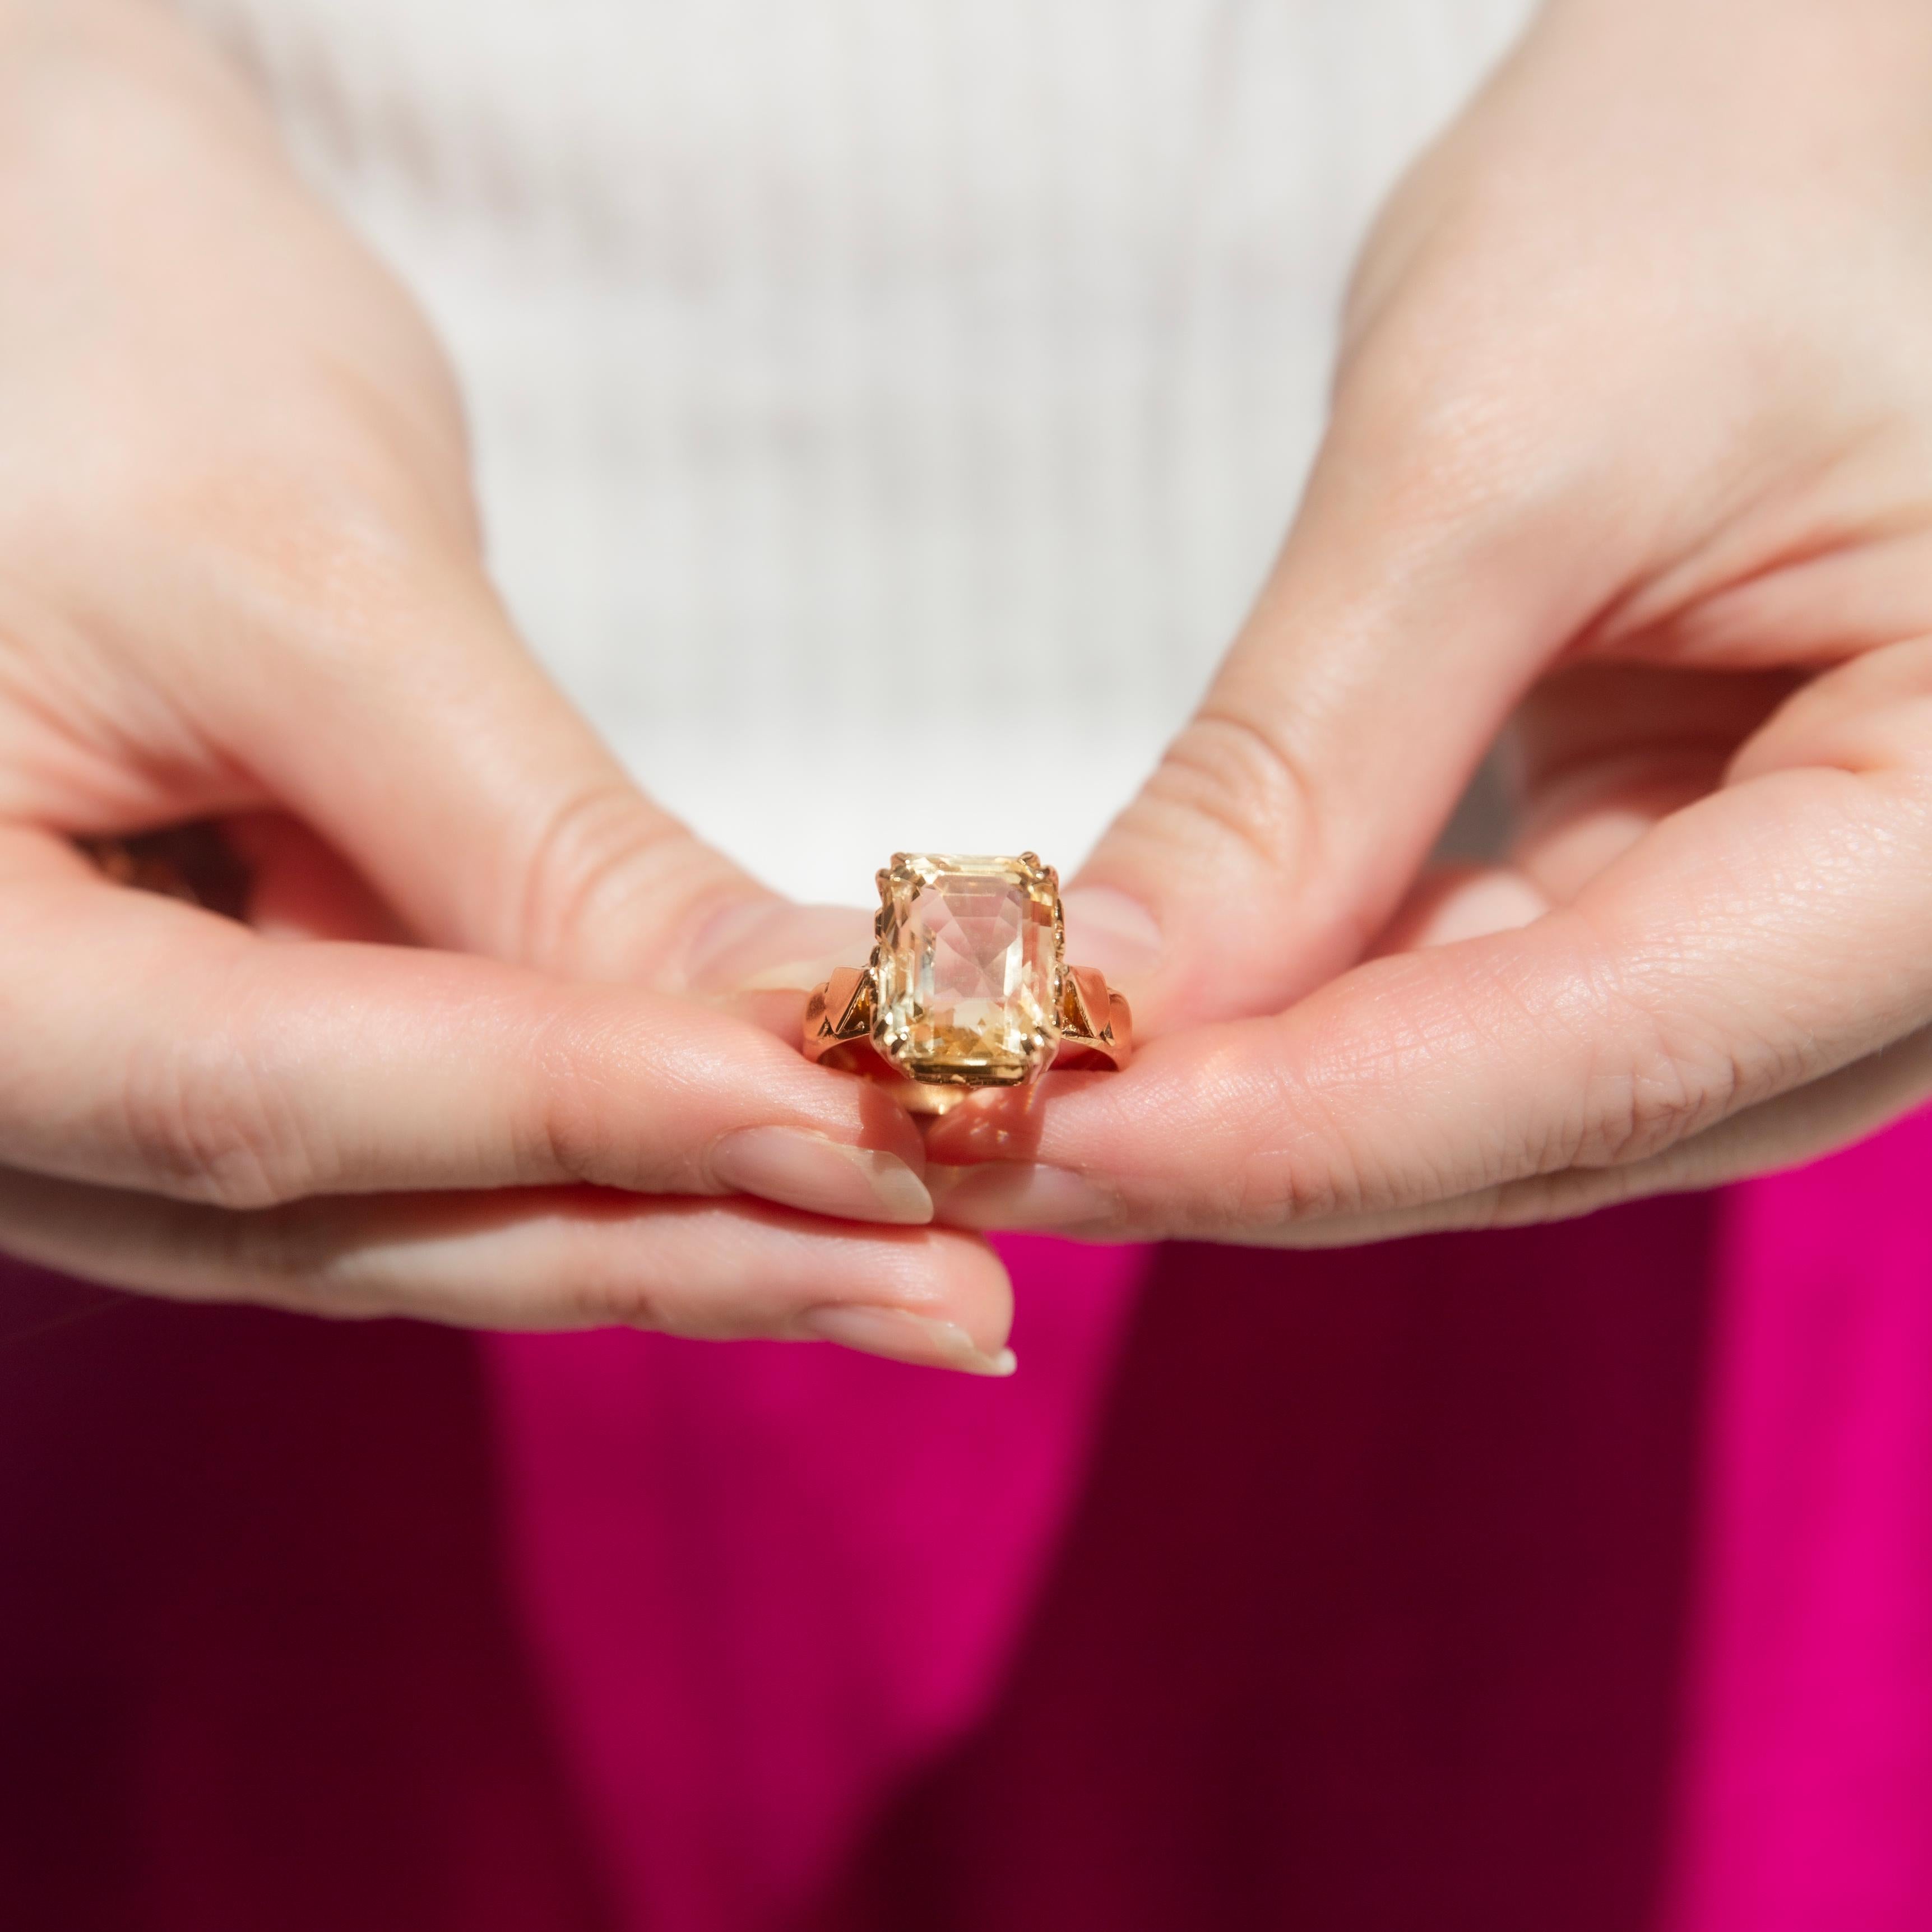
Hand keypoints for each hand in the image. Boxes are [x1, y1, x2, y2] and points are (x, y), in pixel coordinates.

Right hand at [0, 0, 1010, 1371]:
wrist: (63, 302)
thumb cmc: (120, 354)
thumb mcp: (310, 583)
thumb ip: (533, 847)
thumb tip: (801, 1041)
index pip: (259, 1090)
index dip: (577, 1121)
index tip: (853, 1135)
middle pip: (350, 1215)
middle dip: (672, 1244)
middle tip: (952, 1300)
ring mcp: (89, 1098)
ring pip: (408, 1218)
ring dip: (678, 1241)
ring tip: (923, 1275)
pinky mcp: (221, 1053)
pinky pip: (425, 1156)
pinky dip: (617, 1170)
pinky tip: (797, 1190)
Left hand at [931, 0, 1931, 1242]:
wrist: (1801, 130)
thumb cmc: (1718, 197)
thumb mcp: (1497, 457)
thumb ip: (1303, 765)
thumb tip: (1096, 1006)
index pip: (1607, 1050)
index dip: (1293, 1132)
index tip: (1035, 1140)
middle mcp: (1928, 935)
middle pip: (1548, 1115)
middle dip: (1246, 1142)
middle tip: (970, 1132)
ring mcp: (1814, 938)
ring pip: (1497, 1098)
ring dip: (1255, 1097)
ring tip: (1017, 1075)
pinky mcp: (1694, 903)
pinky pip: (1485, 1014)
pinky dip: (1307, 1015)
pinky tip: (1144, 1007)